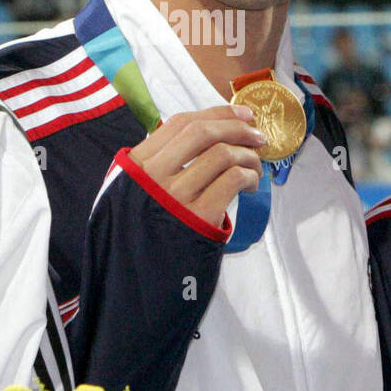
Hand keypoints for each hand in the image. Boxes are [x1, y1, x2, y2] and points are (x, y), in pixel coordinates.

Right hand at [127, 105, 265, 227]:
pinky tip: (252, 185)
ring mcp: (176, 196)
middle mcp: (153, 175)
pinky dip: (249, 176)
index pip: (180, 123)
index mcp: (137, 164)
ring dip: (248, 156)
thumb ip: (157, 164)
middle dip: (237, 128)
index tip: (242, 114)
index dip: (217, 113)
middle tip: (258, 136)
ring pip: (222, 155)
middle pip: (203, 133)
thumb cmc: (142, 231)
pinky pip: (232, 180)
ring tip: (256, 167)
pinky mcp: (198, 217)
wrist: (138, 277)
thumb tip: (203, 137)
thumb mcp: (132, 191)